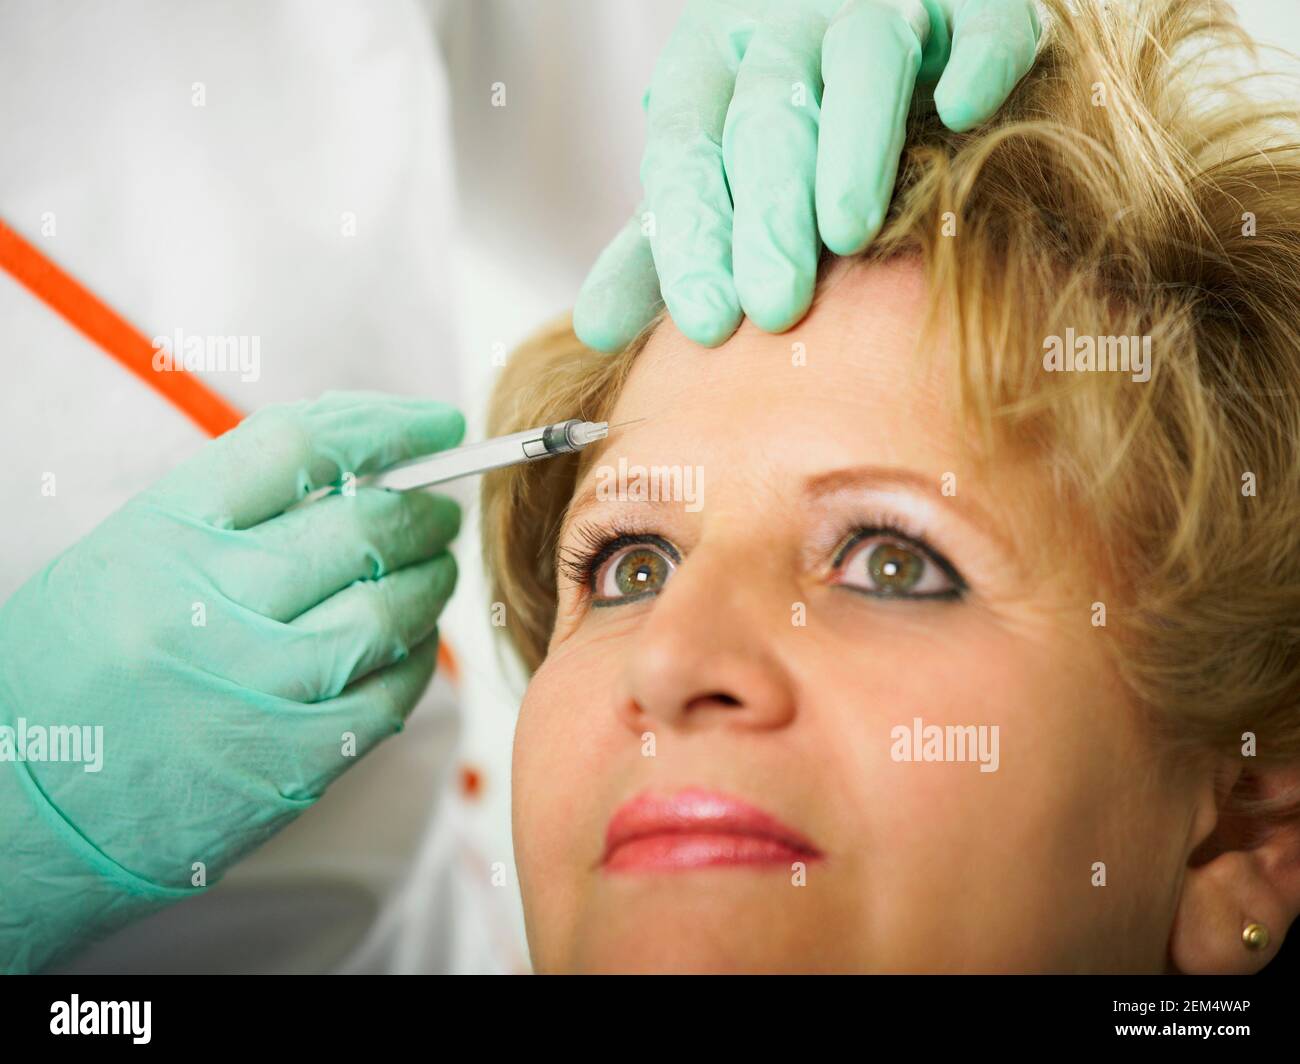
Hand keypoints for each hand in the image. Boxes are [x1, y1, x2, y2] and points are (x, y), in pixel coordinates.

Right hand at [0, 391, 463, 971]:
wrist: (16, 806)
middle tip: (438, 508)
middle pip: (362, 526)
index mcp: (163, 535)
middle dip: (422, 509)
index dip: (386, 426)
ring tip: (433, 568)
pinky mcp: (291, 760)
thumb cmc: (71, 668)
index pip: (302, 446)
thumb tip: (360, 465)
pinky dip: (416, 657)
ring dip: (429, 579)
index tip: (432, 425)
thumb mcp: (127, 558)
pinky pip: (391, 691)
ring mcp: (257, 687)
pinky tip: (410, 643)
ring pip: (390, 609)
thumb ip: (233, 512)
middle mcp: (210, 603)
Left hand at [575, 0, 1040, 351]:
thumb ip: (665, 243)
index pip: (686, 149)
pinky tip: (962, 109)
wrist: (871, 14)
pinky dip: (973, 58)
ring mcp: (875, 7)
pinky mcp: (968, 1)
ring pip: (862, 59)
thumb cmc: (778, 127)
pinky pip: (976, 21)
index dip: (693, 232)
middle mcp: (783, 31)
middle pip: (766, 115)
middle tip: (774, 305)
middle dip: (767, 212)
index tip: (707, 320)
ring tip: (847, 233)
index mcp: (710, 69)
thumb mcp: (710, 174)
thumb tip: (593, 327)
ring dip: (853, 143)